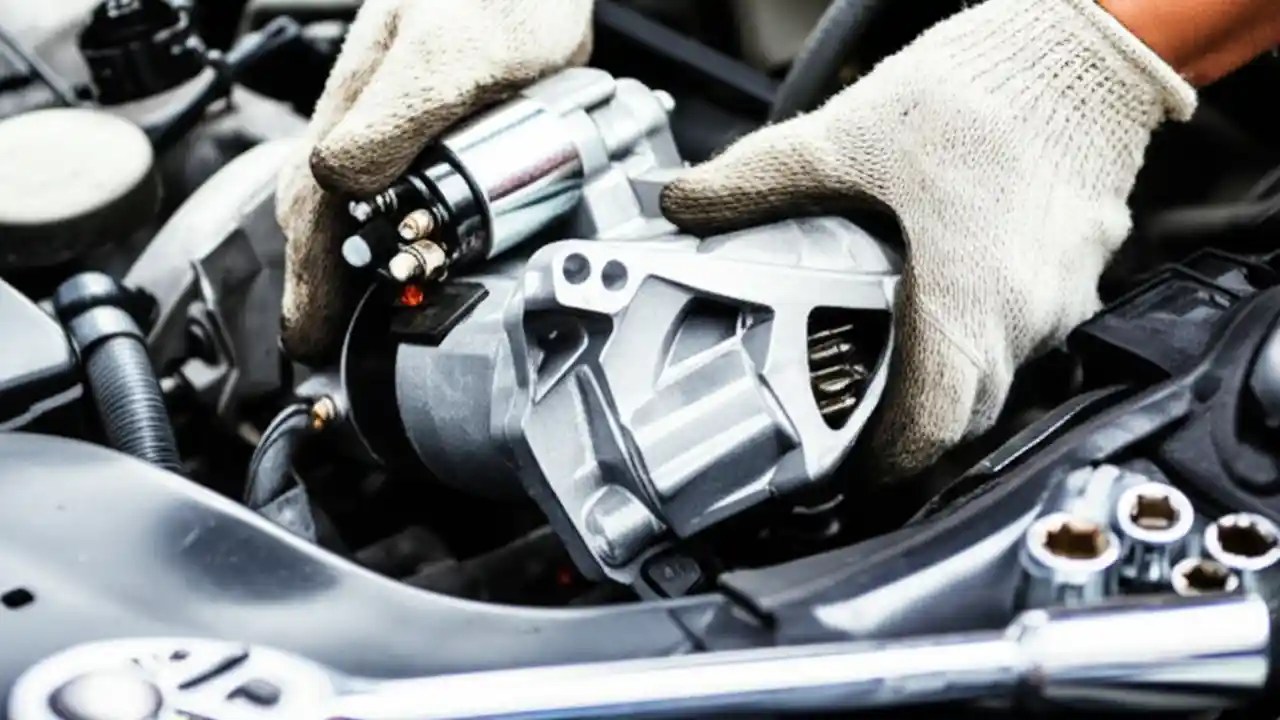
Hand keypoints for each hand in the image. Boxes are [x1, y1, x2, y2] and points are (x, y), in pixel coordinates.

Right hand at [277, 0, 592, 363]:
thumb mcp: (450, 55)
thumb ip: (396, 117)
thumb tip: (337, 182)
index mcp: (357, 109)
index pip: (313, 213)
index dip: (311, 282)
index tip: (308, 339)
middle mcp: (363, 115)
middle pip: (318, 214)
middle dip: (319, 284)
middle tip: (326, 342)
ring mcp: (391, 116)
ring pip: (347, 201)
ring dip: (347, 262)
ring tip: (355, 312)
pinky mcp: (427, 117)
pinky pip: (386, 184)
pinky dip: (385, 229)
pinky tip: (404, 247)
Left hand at [662, 0, 1196, 475]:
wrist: (1081, 46)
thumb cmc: (986, 91)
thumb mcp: (847, 137)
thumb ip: (756, 180)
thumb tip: (684, 202)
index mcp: (968, 304)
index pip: (930, 430)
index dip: (884, 464)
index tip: (849, 470)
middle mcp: (1027, 317)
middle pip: (963, 412)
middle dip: (906, 422)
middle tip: (853, 416)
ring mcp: (1063, 296)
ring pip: (998, 374)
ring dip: (943, 376)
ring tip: (888, 357)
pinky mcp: (1078, 268)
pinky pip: (1027, 329)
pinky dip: (980, 330)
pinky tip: (941, 292)